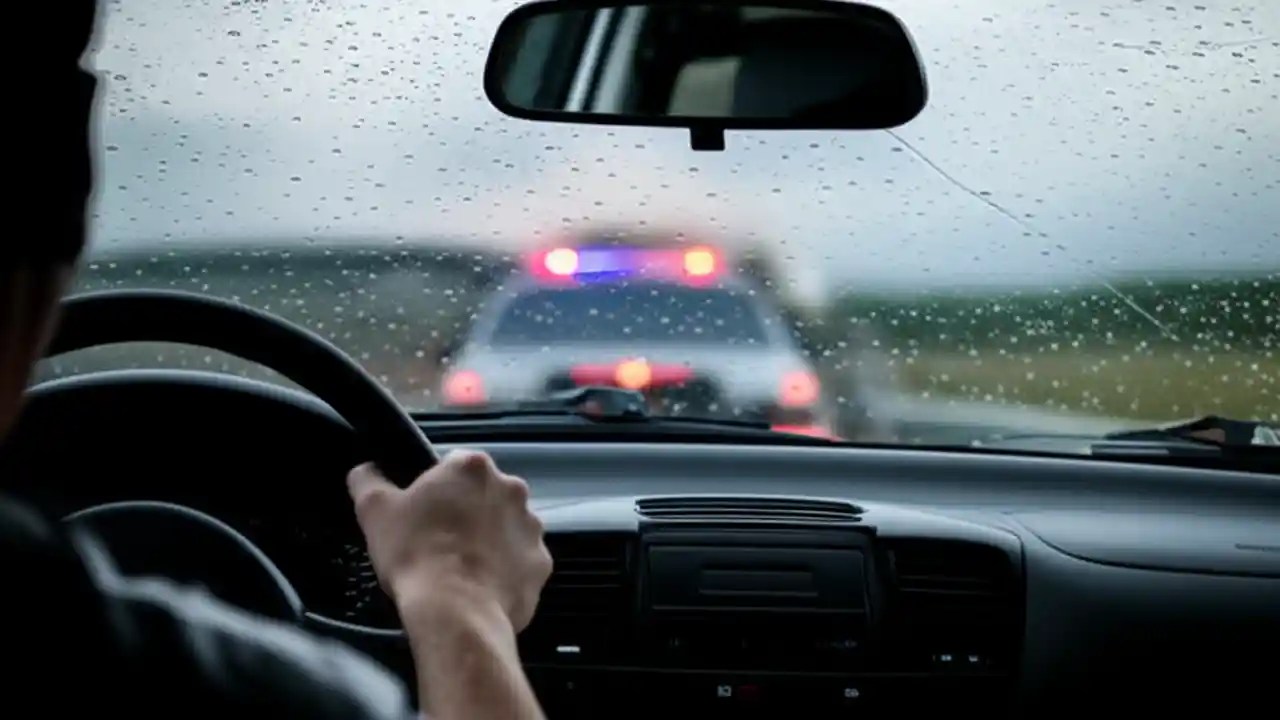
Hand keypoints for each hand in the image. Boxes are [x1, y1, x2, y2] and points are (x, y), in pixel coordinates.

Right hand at [347, 450, 552, 632]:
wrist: (454, 612)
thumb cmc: (415, 554)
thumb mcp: (375, 512)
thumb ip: (368, 481)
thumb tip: (364, 471)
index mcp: (472, 468)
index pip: (453, 466)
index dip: (436, 490)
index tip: (424, 514)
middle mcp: (511, 489)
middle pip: (485, 495)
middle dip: (467, 513)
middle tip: (440, 542)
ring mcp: (532, 527)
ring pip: (506, 528)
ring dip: (489, 541)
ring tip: (461, 569)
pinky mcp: (541, 564)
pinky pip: (521, 562)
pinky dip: (505, 571)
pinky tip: (481, 587)